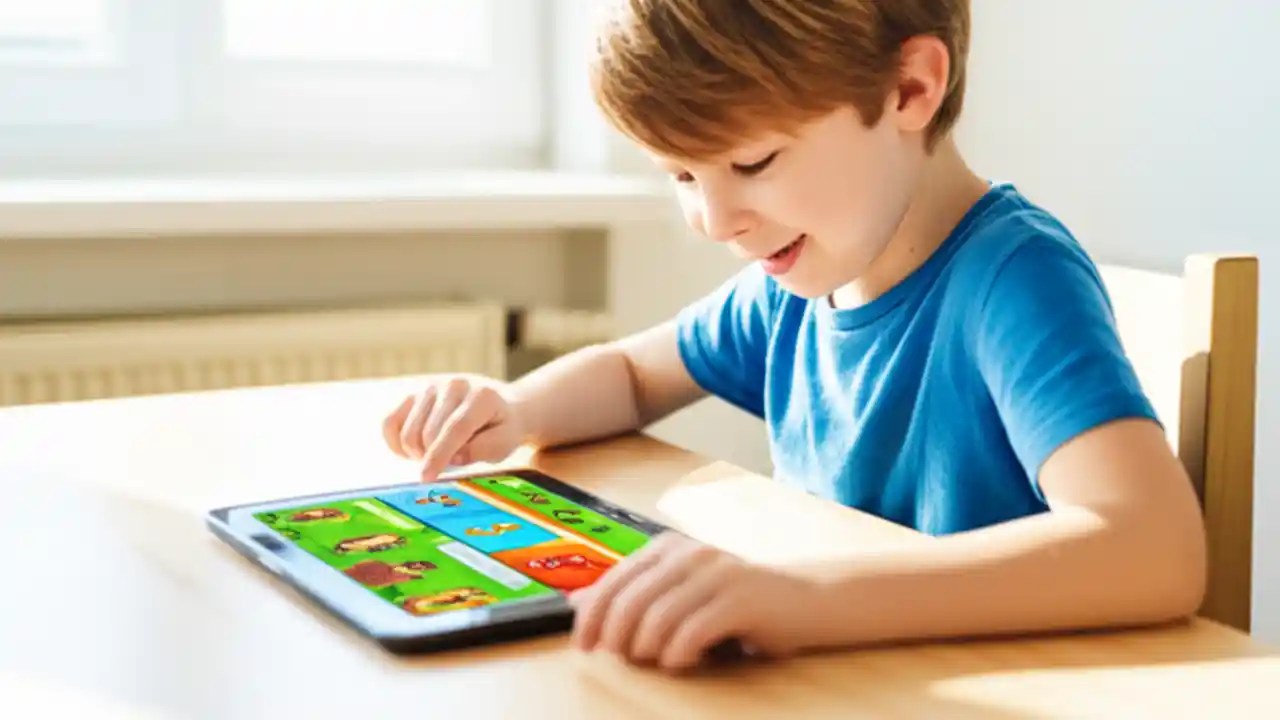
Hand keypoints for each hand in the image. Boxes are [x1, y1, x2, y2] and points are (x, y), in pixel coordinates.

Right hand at [381, 375, 527, 480]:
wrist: (498, 404)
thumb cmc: (501, 427)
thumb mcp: (504, 443)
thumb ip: (482, 450)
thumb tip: (452, 458)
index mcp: (482, 396)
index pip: (455, 428)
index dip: (439, 455)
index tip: (427, 478)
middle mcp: (453, 386)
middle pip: (428, 434)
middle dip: (432, 459)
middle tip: (448, 464)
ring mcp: (430, 387)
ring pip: (408, 432)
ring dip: (417, 454)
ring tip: (437, 454)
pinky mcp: (413, 394)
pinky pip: (390, 423)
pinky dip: (397, 444)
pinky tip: (416, 450)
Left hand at [569, 533, 820, 671]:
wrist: (808, 601)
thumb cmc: (740, 602)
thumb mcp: (680, 592)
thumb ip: (632, 593)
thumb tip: (577, 601)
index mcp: (670, 547)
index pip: (616, 579)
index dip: (592, 615)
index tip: (582, 645)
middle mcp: (691, 552)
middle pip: (631, 599)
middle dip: (616, 635)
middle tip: (619, 658)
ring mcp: (717, 572)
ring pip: (659, 617)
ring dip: (647, 648)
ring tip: (653, 661)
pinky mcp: (741, 598)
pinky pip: (694, 630)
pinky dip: (678, 653)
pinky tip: (680, 663)